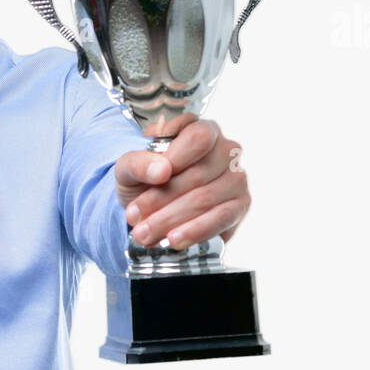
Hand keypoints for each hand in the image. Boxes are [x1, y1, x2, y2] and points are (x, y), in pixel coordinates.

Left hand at [114, 115, 250, 250]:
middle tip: (135, 217)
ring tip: (144, 233)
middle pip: (198, 174)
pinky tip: (174, 239)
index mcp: (200, 129)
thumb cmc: (145, 179)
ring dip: (171, 220)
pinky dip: (195, 231)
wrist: (152, 207)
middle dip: (162, 199)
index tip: (155, 177)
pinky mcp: (239, 206)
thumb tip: (161, 170)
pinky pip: (221, 219)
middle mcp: (225, 150)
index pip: (198, 137)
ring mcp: (236, 178)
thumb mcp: (129, 168)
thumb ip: (138, 163)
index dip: (177, 157)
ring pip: (205, 199)